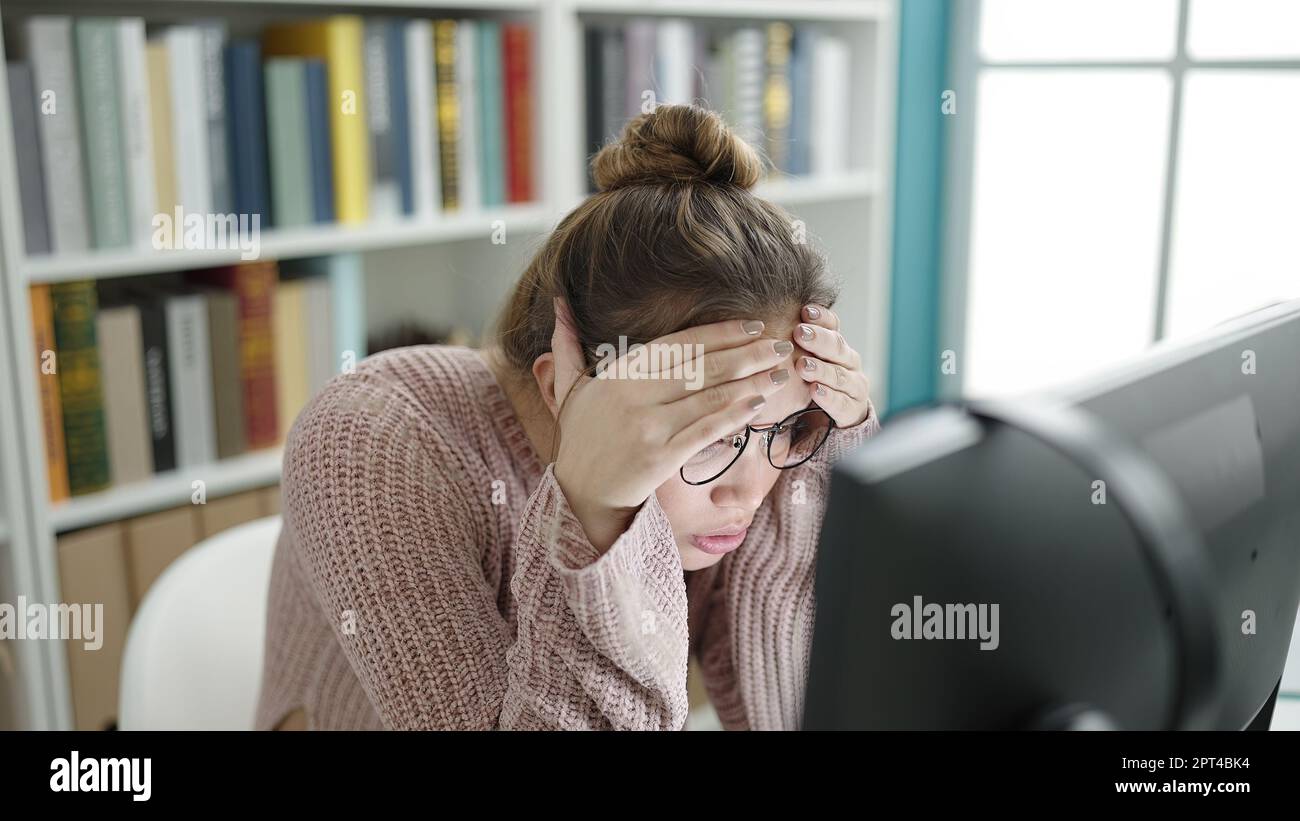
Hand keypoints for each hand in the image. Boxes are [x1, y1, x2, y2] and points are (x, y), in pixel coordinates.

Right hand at [549, 298, 794, 551]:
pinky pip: (706, 431)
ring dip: (751, 382)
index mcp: (618, 374)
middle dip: (747, 354)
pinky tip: (759, 404)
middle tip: (780, 346)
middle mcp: (633, 395)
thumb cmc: (580, 440)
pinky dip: (735, 415)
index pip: (679, 344)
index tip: (752, 327)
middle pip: (703, 366)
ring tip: (779, 373)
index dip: (720, 333)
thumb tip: (558, 302)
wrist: (579, 497)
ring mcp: (648, 427)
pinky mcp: (661, 457)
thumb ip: (566, 345)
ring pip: (710, 396)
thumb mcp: (568, 389)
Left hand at [791, 304, 872, 427]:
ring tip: (802, 365)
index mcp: (837, 346)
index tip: (804, 311)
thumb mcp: (805, 361)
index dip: (821, 317)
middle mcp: (849, 362)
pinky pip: (842, 402)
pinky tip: (814, 391)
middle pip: (837, 346)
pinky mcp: (853, 410)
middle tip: (799, 333)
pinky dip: (828, 396)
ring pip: (840, 374)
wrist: (836, 415)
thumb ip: (793, 346)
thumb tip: (761, 325)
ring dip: (821, 369)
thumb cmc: (815, 381)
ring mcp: (854, 385)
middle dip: (818, 339)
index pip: (833, 326)